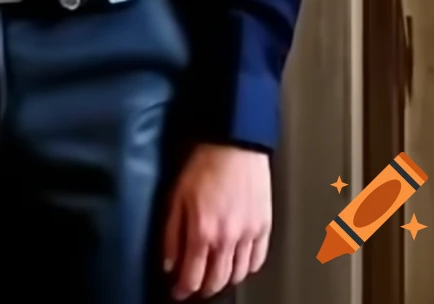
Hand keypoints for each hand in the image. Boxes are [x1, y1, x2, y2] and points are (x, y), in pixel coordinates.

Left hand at [162, 144, 271, 298]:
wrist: (235, 143)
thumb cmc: (204, 163)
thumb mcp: (177, 196)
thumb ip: (171, 233)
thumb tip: (169, 263)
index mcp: (203, 231)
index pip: (192, 277)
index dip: (183, 289)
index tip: (178, 291)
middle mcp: (228, 239)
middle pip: (216, 281)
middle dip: (203, 288)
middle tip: (195, 285)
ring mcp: (249, 235)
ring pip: (237, 274)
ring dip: (224, 279)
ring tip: (214, 273)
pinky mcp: (264, 227)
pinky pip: (257, 260)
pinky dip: (246, 267)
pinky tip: (237, 262)